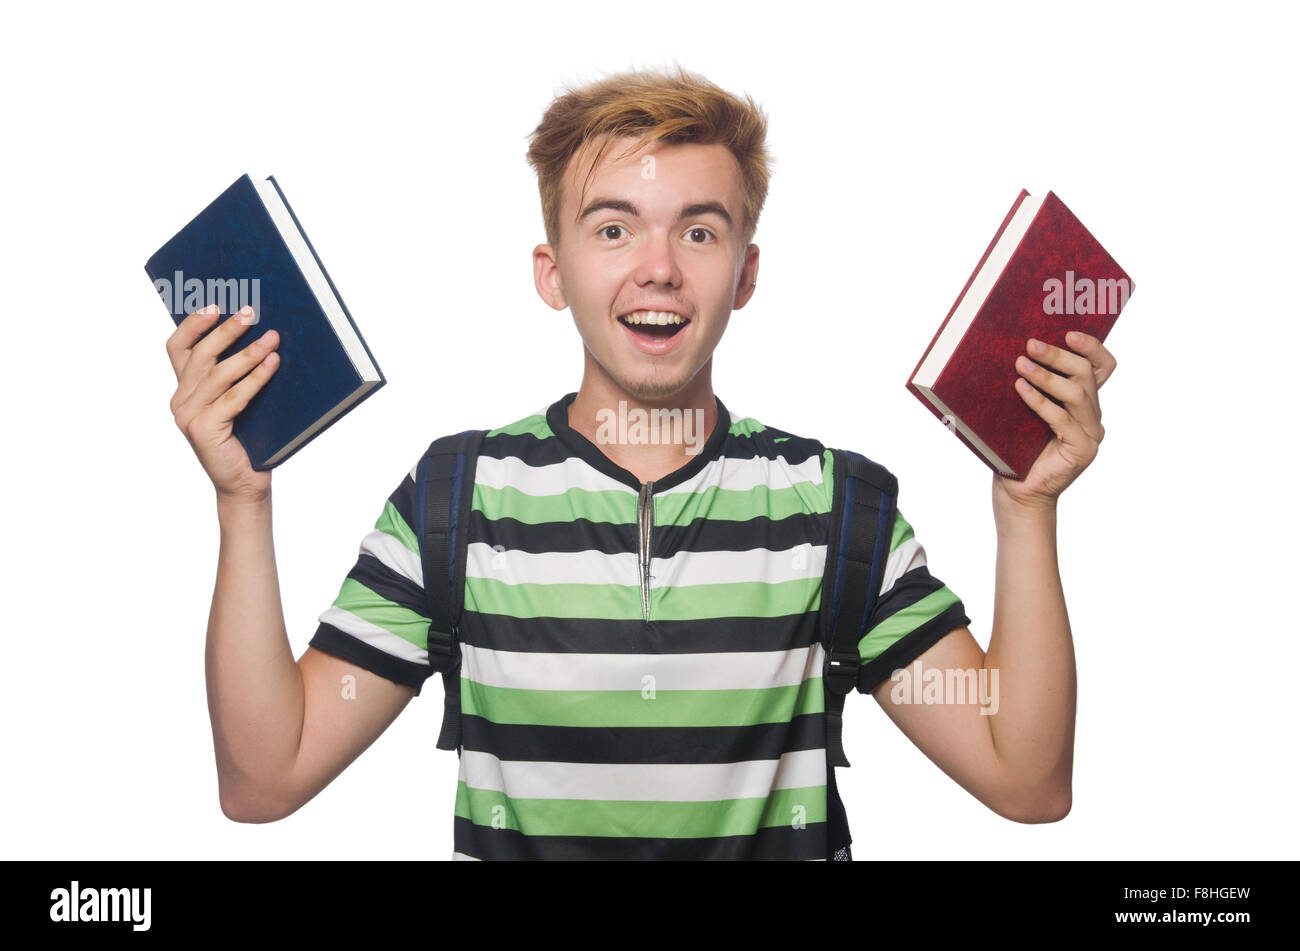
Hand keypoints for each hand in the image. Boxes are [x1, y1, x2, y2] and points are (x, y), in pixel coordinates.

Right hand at [166, 304, 280, 503]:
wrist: (245, 484)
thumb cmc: (247, 440)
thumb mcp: (238, 401)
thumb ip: (236, 375)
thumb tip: (263, 334)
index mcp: (185, 390)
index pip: (178, 348)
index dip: (193, 324)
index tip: (214, 304)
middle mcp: (181, 400)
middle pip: (200, 355)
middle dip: (226, 331)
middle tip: (250, 313)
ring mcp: (189, 416)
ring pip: (218, 374)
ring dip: (247, 353)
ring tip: (273, 337)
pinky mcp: (204, 430)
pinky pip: (233, 397)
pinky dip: (255, 379)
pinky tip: (272, 365)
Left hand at [992, 329, 1116, 510]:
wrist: (1016, 491)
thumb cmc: (1016, 447)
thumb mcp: (1024, 410)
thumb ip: (1031, 384)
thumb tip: (1016, 350)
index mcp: (1084, 402)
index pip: (1102, 367)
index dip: (1092, 347)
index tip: (1069, 333)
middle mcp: (1093, 416)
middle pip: (1086, 375)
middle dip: (1059, 356)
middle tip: (1031, 344)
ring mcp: (1091, 434)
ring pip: (1077, 394)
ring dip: (1048, 375)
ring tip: (1021, 363)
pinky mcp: (1082, 451)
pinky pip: (1063, 420)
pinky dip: (1041, 402)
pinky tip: (1021, 390)